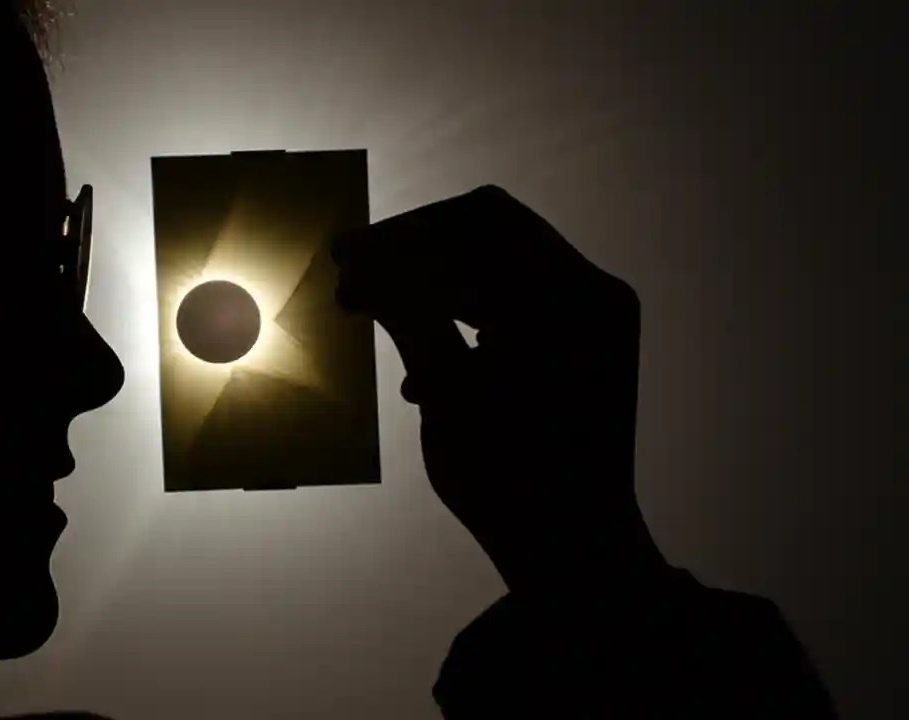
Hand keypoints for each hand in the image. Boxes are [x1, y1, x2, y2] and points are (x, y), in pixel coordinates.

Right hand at [332, 186, 640, 557]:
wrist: (576, 553)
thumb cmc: (511, 480)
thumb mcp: (447, 391)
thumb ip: (408, 314)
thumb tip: (359, 261)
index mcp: (572, 297)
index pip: (479, 221)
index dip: (405, 230)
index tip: (347, 256)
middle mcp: (594, 295)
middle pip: (493, 237)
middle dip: (416, 255)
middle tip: (353, 278)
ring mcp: (596, 322)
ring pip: (501, 273)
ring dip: (434, 289)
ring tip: (375, 318)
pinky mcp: (585, 349)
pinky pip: (519, 308)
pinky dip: (466, 320)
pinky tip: (422, 368)